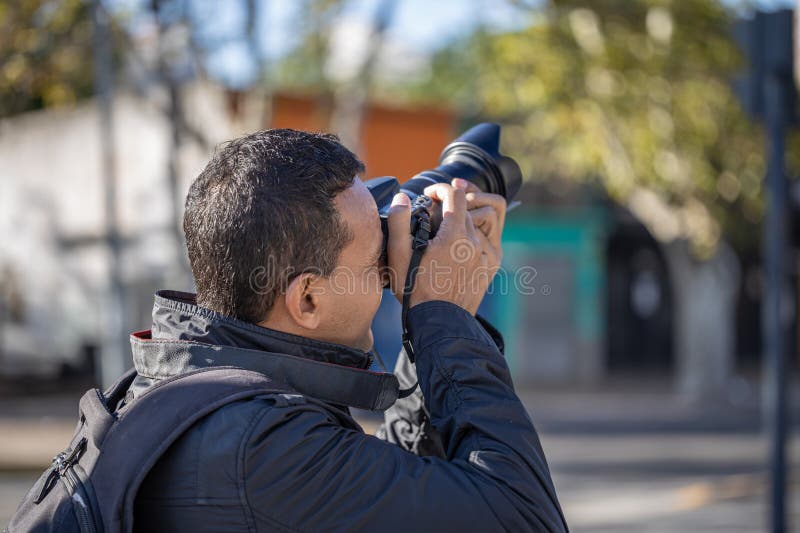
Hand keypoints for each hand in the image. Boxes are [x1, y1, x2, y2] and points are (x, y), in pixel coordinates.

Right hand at [386, 179, 505, 314]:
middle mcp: (474, 242)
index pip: (456, 195)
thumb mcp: (398, 254)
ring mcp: (484, 255)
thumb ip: (399, 221)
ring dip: (459, 223)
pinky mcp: (488, 267)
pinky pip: (482, 242)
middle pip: (465, 209)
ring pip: (474, 226)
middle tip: (429, 217)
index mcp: (454, 235)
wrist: (438, 321)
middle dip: (448, 207)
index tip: (430, 194)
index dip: (442, 188)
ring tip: (442, 233)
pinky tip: (454, 250)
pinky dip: (469, 239)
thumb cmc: (415, 290)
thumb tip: (402, 197)